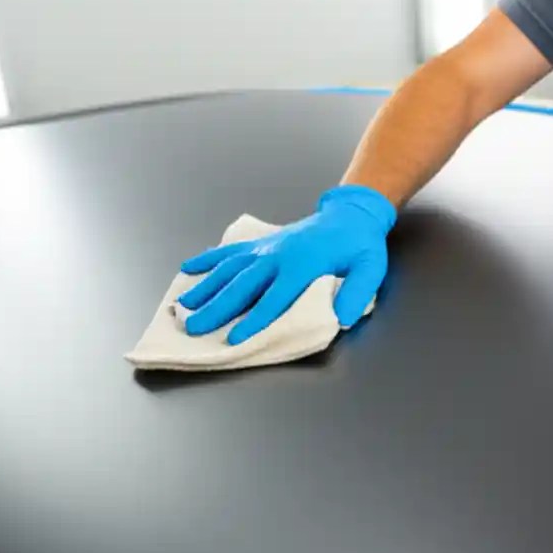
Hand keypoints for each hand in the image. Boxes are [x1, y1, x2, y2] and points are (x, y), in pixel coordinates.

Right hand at [178, 185, 396, 344]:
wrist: (350, 214)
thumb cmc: (360, 246)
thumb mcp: (370, 269)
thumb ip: (356, 293)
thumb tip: (342, 318)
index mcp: (303, 265)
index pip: (275, 298)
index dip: (256, 320)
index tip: (236, 338)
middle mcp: (278, 256)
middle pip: (242, 286)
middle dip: (217, 308)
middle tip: (194, 327)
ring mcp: (267, 248)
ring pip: (229, 269)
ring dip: (206, 288)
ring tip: (183, 306)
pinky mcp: (262, 244)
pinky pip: (230, 251)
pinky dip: (208, 259)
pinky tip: (188, 268)